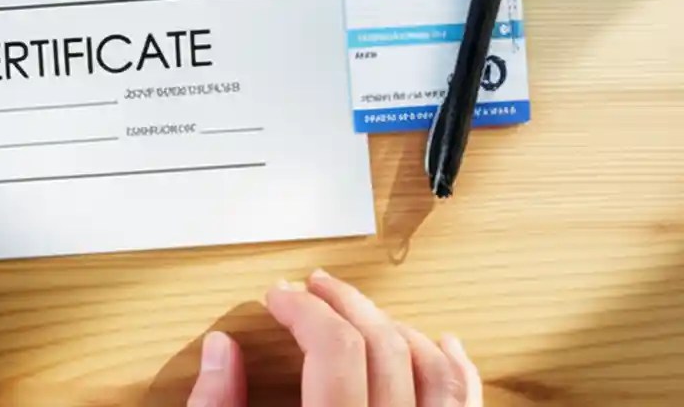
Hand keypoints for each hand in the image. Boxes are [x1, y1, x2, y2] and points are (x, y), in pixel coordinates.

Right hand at [187, 269, 481, 406]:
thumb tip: (218, 350)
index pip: (335, 351)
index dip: (303, 310)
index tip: (279, 296)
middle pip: (384, 348)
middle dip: (343, 304)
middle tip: (312, 288)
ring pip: (434, 370)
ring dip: (396, 328)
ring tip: (361, 312)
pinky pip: (466, 404)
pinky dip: (454, 368)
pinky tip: (438, 345)